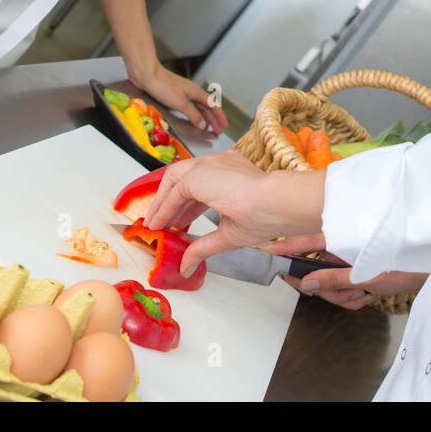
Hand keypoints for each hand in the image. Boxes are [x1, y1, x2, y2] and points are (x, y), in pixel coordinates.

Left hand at [132, 61, 226, 133]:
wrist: (146, 74)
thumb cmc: (163, 86)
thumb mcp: (180, 103)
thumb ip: (193, 115)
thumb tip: (203, 125)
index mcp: (196, 92)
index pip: (213, 105)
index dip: (219, 116)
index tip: (224, 125)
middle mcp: (191, 92)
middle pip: (207, 107)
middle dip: (213, 119)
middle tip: (217, 130)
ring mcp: (182, 93)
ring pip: (198, 107)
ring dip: (204, 117)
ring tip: (207, 127)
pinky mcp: (173, 95)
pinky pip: (189, 106)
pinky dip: (193, 114)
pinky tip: (191, 118)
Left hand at [144, 150, 323, 275]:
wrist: (276, 204)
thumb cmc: (265, 218)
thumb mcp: (228, 236)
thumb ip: (203, 247)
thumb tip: (187, 267)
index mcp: (233, 173)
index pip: (202, 184)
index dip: (186, 204)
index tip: (177, 221)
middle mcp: (221, 164)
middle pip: (185, 177)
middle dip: (170, 200)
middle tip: (161, 221)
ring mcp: (210, 164)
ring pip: (176, 178)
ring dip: (162, 202)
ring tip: (154, 222)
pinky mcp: (199, 173)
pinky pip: (175, 190)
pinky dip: (164, 207)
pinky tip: (160, 222)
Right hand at [262, 234, 427, 309]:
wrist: (429, 266)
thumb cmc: (404, 261)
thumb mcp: (366, 274)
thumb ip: (333, 279)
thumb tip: (307, 282)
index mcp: (343, 240)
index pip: (306, 243)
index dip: (286, 248)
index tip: (268, 251)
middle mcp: (343, 248)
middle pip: (317, 273)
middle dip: (331, 290)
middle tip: (350, 293)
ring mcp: (349, 260)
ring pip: (331, 285)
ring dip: (346, 294)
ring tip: (364, 292)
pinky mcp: (356, 270)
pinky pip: (344, 289)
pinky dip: (354, 296)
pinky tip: (368, 294)